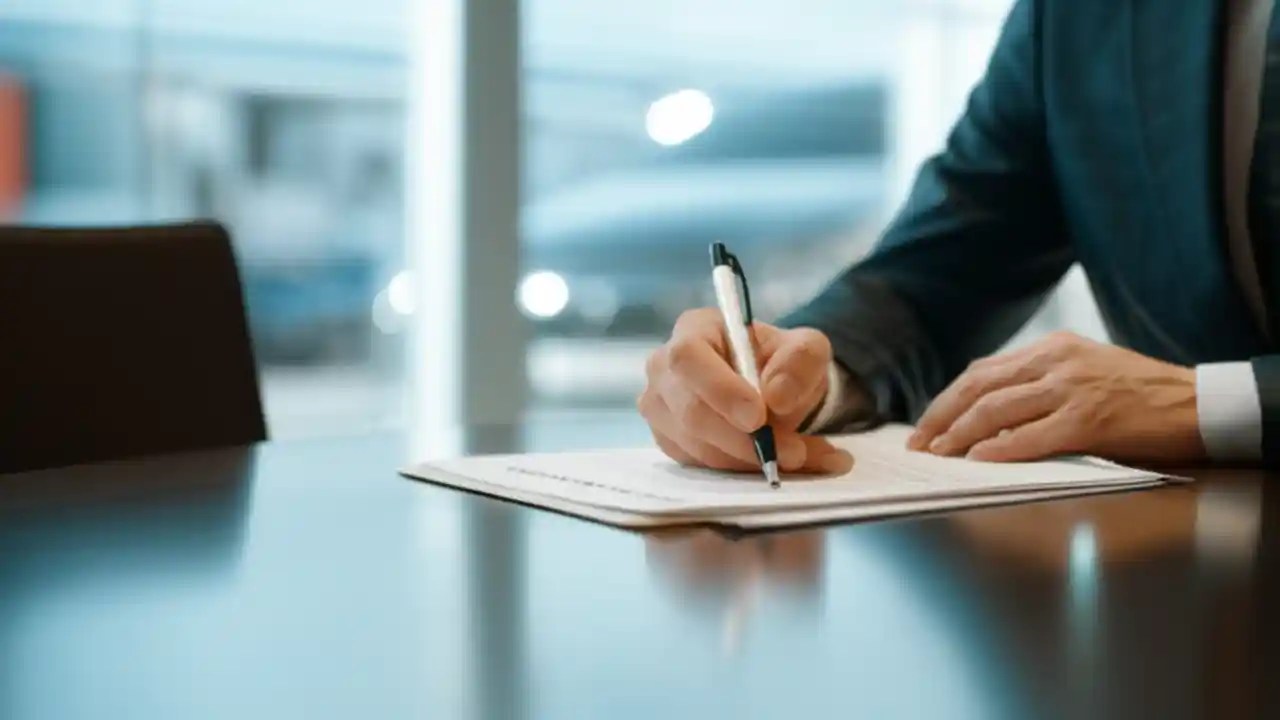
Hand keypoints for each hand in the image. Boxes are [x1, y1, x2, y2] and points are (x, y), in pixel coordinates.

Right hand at [638, 308, 853, 473]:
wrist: (774, 391)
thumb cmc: (781, 362)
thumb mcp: (807, 350)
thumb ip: (800, 362)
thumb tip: (777, 397)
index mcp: (693, 329)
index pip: (689, 357)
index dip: (719, 390)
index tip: (758, 418)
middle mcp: (664, 368)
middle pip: (691, 411)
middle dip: (743, 439)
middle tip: (793, 452)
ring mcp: (660, 407)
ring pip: (697, 446)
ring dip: (749, 459)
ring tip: (799, 456)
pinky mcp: (669, 441)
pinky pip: (699, 465)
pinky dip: (741, 470)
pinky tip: (774, 462)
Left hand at [906, 331, 1204, 463]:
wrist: (1196, 402)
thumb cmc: (1140, 393)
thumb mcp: (1085, 371)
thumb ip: (1040, 383)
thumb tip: (988, 413)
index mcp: (1053, 348)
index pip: (982, 372)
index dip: (948, 399)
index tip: (926, 423)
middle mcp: (1056, 362)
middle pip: (978, 387)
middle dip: (941, 417)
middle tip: (918, 443)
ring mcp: (1072, 389)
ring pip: (997, 409)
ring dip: (959, 435)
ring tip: (939, 454)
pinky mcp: (1090, 419)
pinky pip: (1031, 434)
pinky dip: (999, 448)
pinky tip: (977, 459)